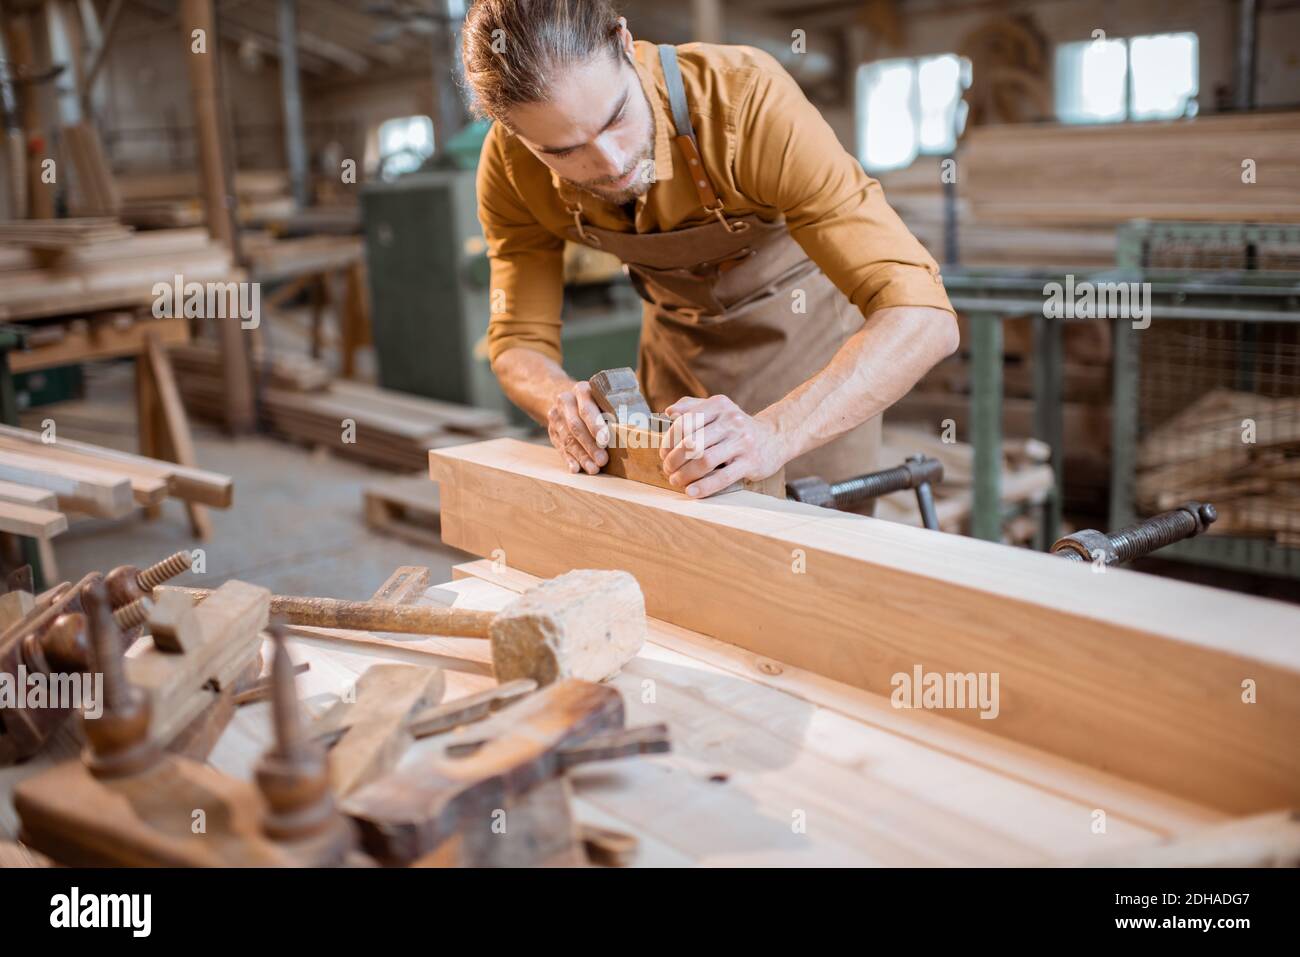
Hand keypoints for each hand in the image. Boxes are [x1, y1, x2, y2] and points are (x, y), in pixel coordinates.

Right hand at [546, 381, 609, 474]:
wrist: (568, 398)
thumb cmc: (597, 400)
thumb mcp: (604, 397)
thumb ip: (617, 408)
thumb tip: (640, 425)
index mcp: (582, 390)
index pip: (587, 408)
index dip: (596, 425)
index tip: (605, 440)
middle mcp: (566, 401)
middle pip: (576, 426)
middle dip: (590, 445)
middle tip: (602, 460)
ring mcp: (557, 416)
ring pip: (568, 439)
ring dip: (582, 456)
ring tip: (593, 469)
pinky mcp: (552, 431)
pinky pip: (560, 447)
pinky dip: (569, 459)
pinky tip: (576, 469)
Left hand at [660, 395, 787, 497]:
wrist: (775, 437)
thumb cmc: (738, 427)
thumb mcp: (718, 410)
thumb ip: (692, 407)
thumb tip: (669, 412)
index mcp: (719, 406)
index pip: (685, 423)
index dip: (669, 441)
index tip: (664, 453)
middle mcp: (731, 421)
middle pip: (692, 443)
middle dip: (674, 460)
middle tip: (668, 469)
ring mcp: (742, 442)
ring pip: (705, 461)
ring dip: (685, 474)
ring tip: (676, 481)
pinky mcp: (751, 463)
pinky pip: (723, 477)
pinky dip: (704, 487)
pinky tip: (692, 492)